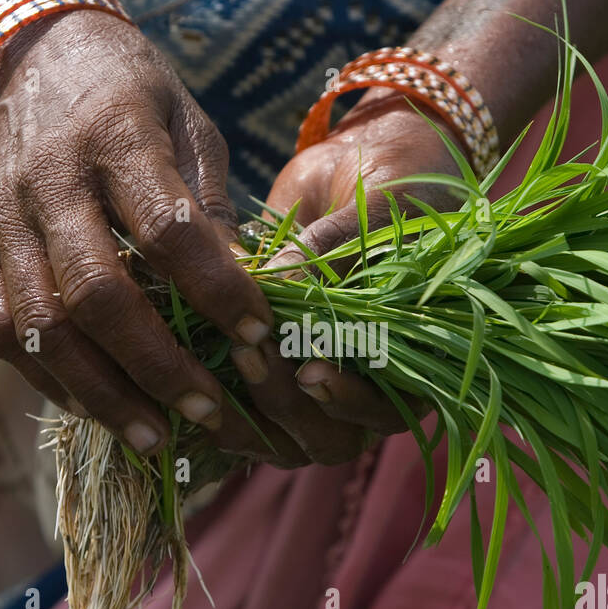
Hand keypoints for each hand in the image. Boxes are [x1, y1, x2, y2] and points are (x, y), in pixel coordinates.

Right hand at [0, 8, 291, 460]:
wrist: (33, 55)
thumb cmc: (134, 95)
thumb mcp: (191, 125)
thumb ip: (211, 206)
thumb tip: (245, 294)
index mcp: (116, 138)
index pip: (166, 230)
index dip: (215, 290)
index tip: (259, 334)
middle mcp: (49, 181)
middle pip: (97, 294)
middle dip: (158, 365)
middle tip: (211, 412)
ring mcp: (3, 220)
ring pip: (42, 328)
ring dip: (102, 393)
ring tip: (157, 438)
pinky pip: (4, 332)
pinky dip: (51, 381)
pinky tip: (101, 409)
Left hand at [249, 92, 464, 459]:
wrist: (361, 171)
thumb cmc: (392, 187)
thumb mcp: (375, 211)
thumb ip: (335, 252)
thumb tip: (281, 281)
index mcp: (414, 363)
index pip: (389, 412)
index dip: (351, 402)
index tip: (311, 371)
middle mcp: (368, 391)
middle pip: (331, 437)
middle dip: (289, 403)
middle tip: (253, 350)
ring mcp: (318, 395)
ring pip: (284, 437)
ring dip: (252, 406)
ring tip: (231, 350)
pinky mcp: (271, 382)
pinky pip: (246, 421)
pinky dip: (221, 405)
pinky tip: (192, 373)